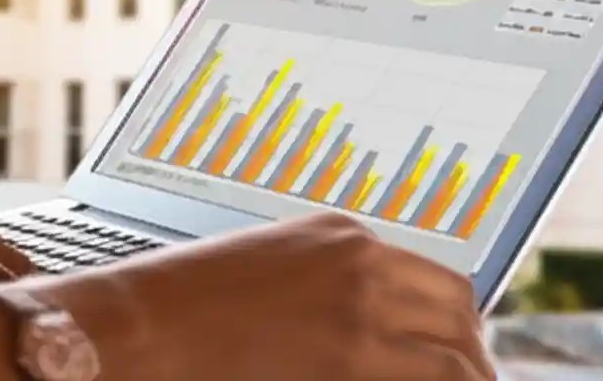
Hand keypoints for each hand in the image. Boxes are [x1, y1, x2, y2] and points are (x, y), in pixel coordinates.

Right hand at [11, 212, 493, 380]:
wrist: (134, 327)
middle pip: (459, 318)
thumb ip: (328, 289)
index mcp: (345, 238)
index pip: (441, 283)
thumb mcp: (267, 273)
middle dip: (468, 357)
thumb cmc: (180, 305)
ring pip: (454, 362)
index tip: (456, 354)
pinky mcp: (351, 364)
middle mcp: (365, 270)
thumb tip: (365, 329)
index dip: (455, 327)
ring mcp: (362, 319)